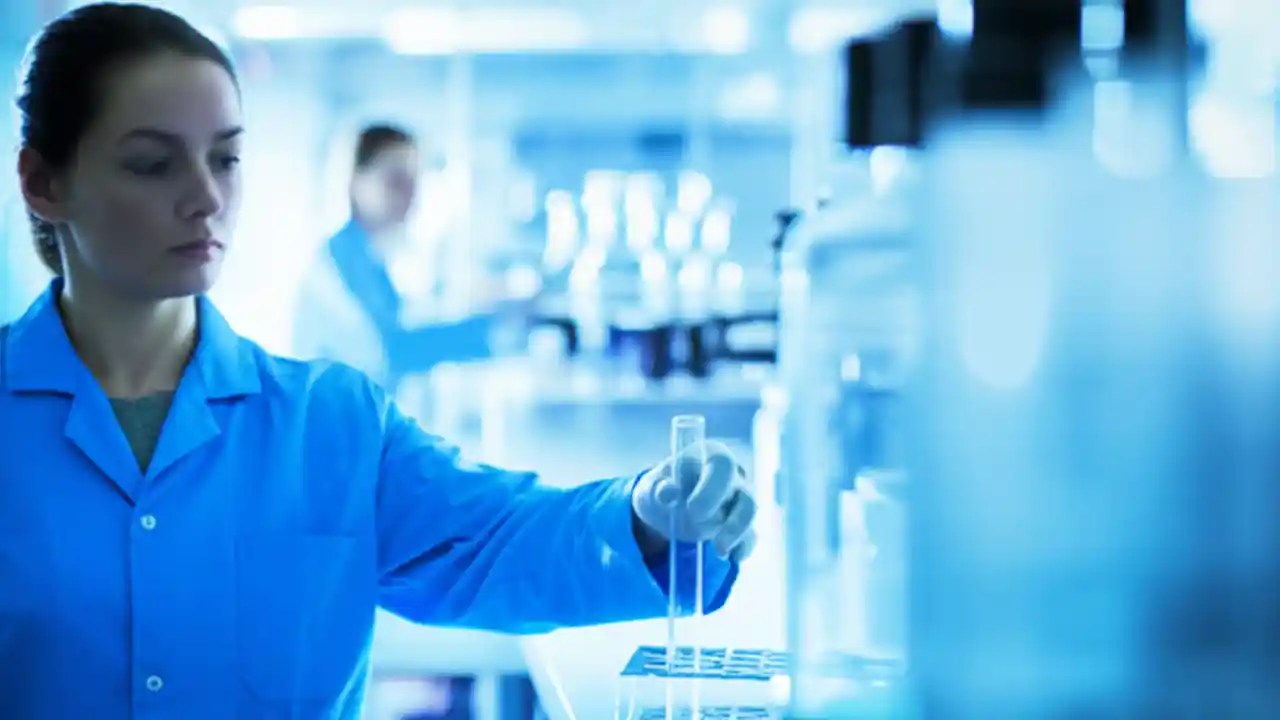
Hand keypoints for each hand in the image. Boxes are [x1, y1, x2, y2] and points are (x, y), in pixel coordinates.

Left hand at [631, 440, 757, 562]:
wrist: (666, 507)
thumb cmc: (661, 488)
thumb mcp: (651, 487)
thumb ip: (658, 488)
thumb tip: (669, 492)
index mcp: (711, 456)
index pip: (723, 465)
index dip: (712, 488)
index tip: (692, 509)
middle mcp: (732, 474)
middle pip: (744, 491)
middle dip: (729, 515)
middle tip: (702, 532)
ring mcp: (740, 498)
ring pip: (750, 512)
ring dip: (738, 532)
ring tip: (719, 550)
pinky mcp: (740, 523)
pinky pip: (750, 534)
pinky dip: (743, 547)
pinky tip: (733, 557)